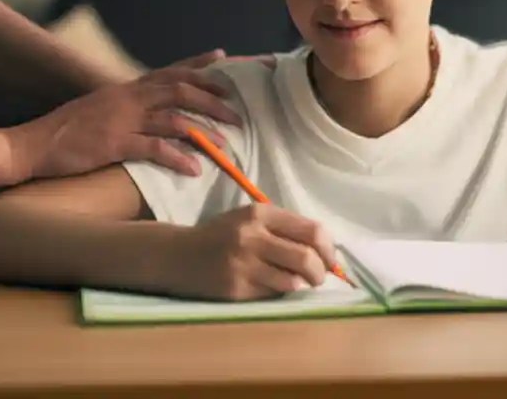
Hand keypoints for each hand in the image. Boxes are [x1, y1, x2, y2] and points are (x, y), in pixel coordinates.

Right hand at [5, 49, 252, 180]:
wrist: (33, 144)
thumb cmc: (67, 130)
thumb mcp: (101, 108)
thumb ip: (128, 105)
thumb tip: (153, 109)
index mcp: (127, 88)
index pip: (170, 69)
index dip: (199, 64)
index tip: (223, 56)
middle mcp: (128, 98)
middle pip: (181, 90)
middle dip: (212, 100)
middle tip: (236, 115)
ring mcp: (122, 120)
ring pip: (174, 118)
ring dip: (203, 131)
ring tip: (224, 145)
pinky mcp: (114, 143)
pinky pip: (155, 148)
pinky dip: (179, 158)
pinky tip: (194, 169)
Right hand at [168, 204, 338, 300]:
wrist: (177, 255)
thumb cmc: (221, 236)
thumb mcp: (250, 219)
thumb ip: (284, 229)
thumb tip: (325, 251)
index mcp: (260, 213)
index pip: (312, 231)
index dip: (328, 249)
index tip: (329, 259)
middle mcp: (252, 236)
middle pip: (307, 258)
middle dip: (321, 272)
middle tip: (319, 278)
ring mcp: (243, 264)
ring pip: (293, 281)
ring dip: (301, 285)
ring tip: (296, 283)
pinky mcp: (235, 289)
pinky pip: (272, 294)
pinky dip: (279, 292)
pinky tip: (270, 286)